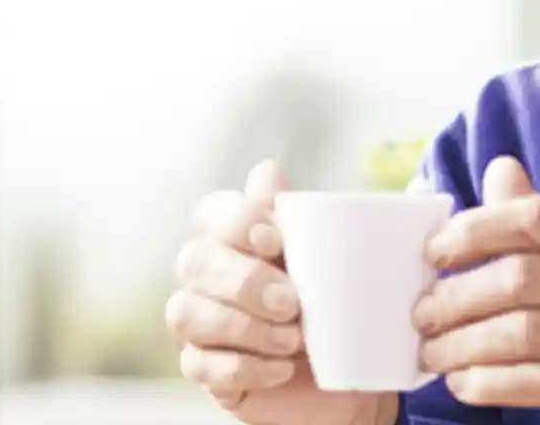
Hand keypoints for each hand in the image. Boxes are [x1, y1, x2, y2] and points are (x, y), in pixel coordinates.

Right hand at [167, 160, 397, 424]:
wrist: (353, 366)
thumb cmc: (338, 301)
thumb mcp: (334, 258)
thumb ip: (302, 216)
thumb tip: (266, 170)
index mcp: (236, 235)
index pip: (211, 212)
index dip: (236, 222)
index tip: (275, 240)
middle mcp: (208, 273)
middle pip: (194, 261)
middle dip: (243, 281)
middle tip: (292, 302)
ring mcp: (200, 321)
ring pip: (186, 313)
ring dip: (242, 327)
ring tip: (294, 340)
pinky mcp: (204, 368)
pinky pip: (200, 365)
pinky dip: (243, 367)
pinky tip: (282, 369)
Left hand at [413, 157, 539, 424]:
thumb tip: (496, 168)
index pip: (535, 217)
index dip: (475, 230)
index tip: (433, 252)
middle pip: (519, 279)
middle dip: (455, 299)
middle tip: (420, 314)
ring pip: (520, 334)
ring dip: (462, 346)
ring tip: (431, 353)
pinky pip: (535, 382)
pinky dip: (488, 383)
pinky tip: (464, 382)